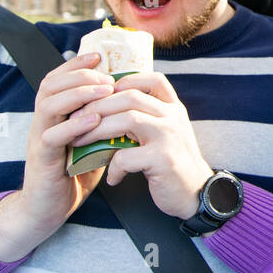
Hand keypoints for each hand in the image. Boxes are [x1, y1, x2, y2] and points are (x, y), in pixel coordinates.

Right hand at [0, 52, 116, 260]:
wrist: (48, 209)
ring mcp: (39, 139)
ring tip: (103, 90)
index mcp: (53, 115)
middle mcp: (43, 122)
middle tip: (106, 76)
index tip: (99, 55)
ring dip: (77, 94)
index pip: (58, 79)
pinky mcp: (41, 159)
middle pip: (50, 85)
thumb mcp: (90, 141)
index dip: (76, 65)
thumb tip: (130, 103)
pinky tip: (94, 119)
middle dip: (79, 75)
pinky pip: (51, 136)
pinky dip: (73, 125)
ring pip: (48, 105)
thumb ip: (102, 122)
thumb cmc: (72, 173)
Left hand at [71, 70, 211, 219]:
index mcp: (173, 108)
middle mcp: (173, 117)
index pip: (152, 79)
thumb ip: (148, 117)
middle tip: (75, 119)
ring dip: (97, 130)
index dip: (125, 81)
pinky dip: (114, 168)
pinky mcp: (163, 159)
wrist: (196, 193)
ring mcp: (169, 136)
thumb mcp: (166, 132)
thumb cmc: (173, 163)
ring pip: (126, 119)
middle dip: (97, 106)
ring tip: (81, 142)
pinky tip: (112, 178)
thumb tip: (108, 106)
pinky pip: (127, 156)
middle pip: (130, 97)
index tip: (101, 94)